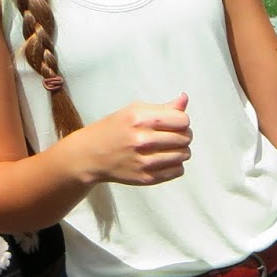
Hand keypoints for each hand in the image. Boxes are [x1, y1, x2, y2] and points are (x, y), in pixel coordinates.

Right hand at [75, 95, 191, 185]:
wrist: (90, 155)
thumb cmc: (114, 129)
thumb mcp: (134, 111)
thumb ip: (162, 108)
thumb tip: (185, 99)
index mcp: (139, 119)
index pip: (182, 120)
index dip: (182, 121)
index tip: (175, 123)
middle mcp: (142, 140)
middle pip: (186, 138)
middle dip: (183, 135)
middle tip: (172, 136)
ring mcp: (144, 161)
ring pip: (184, 155)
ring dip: (181, 151)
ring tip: (168, 148)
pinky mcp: (147, 177)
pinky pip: (178, 171)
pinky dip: (175, 165)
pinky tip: (163, 159)